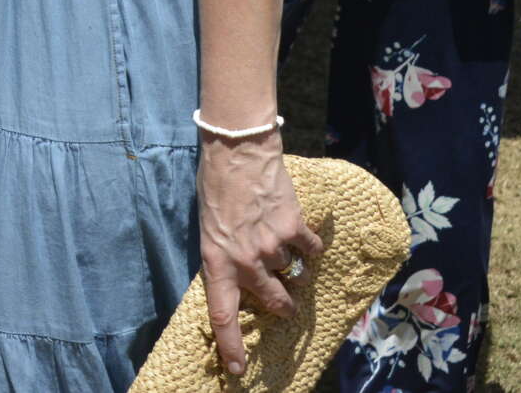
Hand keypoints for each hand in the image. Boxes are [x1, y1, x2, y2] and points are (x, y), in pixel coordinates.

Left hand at [197, 131, 321, 379]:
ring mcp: (272, 246)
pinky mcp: (294, 228)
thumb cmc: (215, 187)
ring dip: (293, 266)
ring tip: (285, 246)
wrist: (237, 150)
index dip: (230, 346)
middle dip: (283, 306)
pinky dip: (309, 245)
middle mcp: (245, 261)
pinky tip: (300, 231)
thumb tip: (244, 276)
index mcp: (217, 261)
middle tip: (287, 305)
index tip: (238, 370)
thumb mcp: (209, 229)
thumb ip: (226, 256)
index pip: (222, 315)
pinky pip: (310, 250)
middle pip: (274, 301)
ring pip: (294, 273)